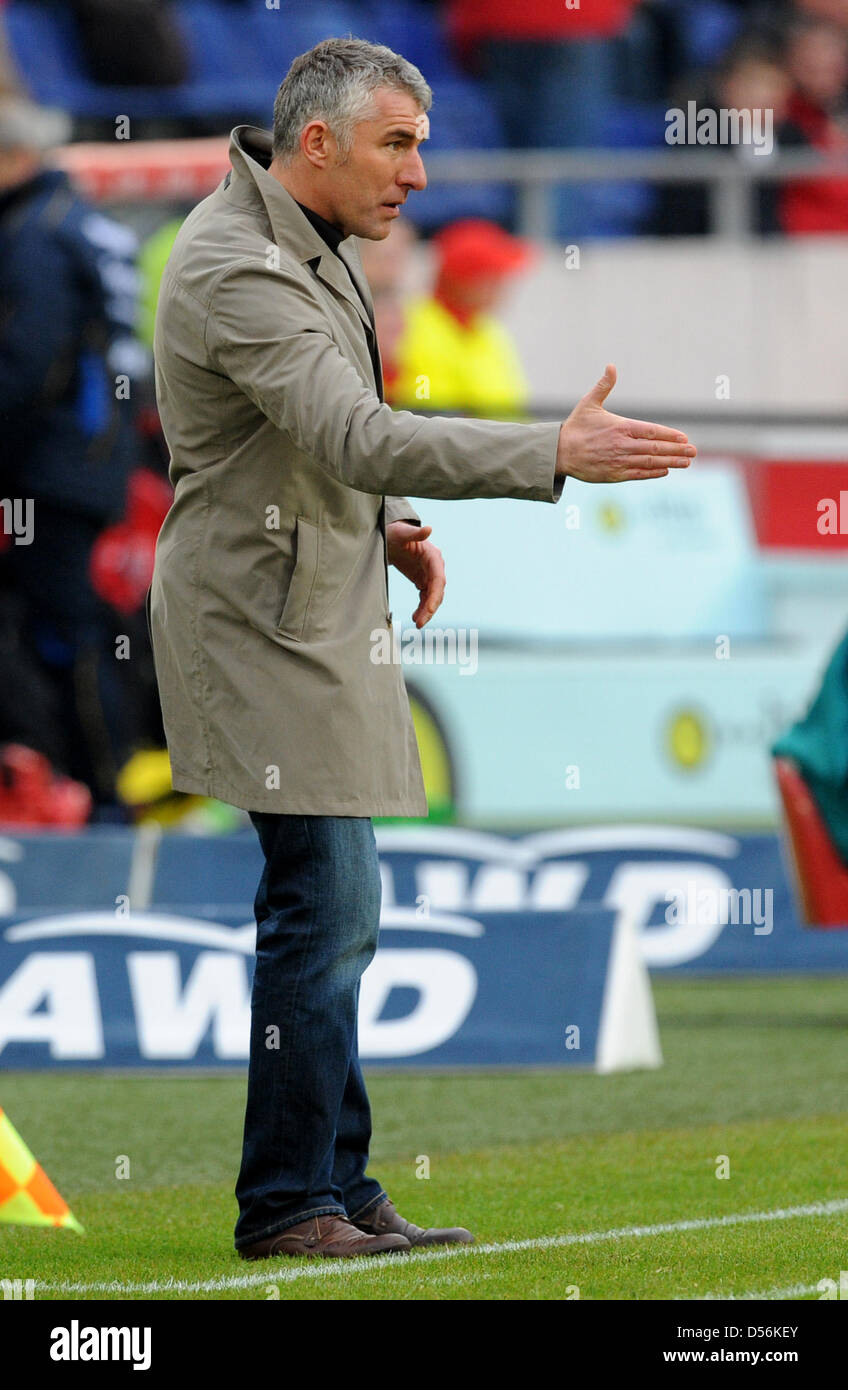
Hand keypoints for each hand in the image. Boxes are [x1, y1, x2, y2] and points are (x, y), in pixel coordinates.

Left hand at [386, 521, 444, 628]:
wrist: (389, 535)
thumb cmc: (394, 532)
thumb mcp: (401, 532)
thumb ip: (414, 533)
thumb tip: (429, 529)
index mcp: (433, 557)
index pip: (438, 580)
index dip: (435, 596)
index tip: (429, 610)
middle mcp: (434, 567)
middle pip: (437, 591)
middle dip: (430, 608)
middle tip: (419, 623)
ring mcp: (428, 574)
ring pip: (432, 597)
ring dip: (426, 611)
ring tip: (417, 623)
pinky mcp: (422, 580)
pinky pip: (425, 597)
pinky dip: (422, 608)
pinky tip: (415, 617)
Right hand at [556, 363, 695, 482]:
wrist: (559, 452)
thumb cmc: (575, 427)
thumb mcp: (589, 403)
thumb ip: (604, 386)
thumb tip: (611, 366)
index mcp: (621, 427)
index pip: (652, 431)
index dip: (669, 435)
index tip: (684, 438)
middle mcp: (623, 445)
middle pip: (656, 448)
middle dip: (677, 450)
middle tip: (693, 451)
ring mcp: (619, 461)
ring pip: (650, 462)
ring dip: (670, 462)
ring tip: (686, 462)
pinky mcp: (614, 475)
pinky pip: (638, 474)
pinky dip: (653, 473)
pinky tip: (665, 471)